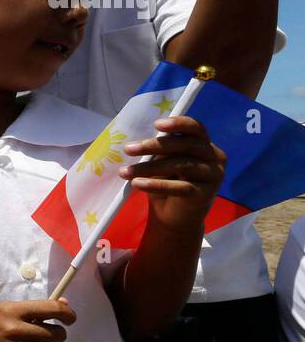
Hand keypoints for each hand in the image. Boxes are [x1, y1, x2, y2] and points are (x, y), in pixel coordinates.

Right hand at [0, 299, 74, 341]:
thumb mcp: (7, 307)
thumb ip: (35, 308)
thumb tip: (65, 306)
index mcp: (12, 310)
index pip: (51, 309)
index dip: (67, 314)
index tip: (69, 319)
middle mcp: (13, 329)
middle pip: (55, 334)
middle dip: (56, 334)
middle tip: (45, 334)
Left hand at [120, 116, 225, 232]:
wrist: (175, 218)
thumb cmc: (167, 184)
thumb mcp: (163, 163)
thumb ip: (160, 150)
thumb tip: (138, 140)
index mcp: (205, 145)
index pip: (196, 128)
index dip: (178, 123)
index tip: (156, 124)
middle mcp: (215, 158)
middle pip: (186, 145)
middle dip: (154, 145)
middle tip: (128, 149)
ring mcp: (214, 176)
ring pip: (181, 165)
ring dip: (149, 167)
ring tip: (125, 172)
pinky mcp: (206, 195)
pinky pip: (180, 186)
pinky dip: (156, 185)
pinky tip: (137, 184)